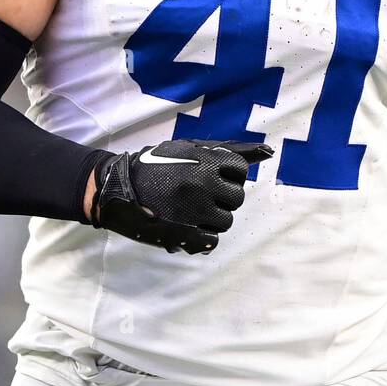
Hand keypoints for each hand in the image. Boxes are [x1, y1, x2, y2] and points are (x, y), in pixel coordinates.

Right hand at [89, 139, 271, 254]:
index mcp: (206, 160)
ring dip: (214, 216)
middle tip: (201, 193)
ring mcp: (194, 209)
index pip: (240, 170)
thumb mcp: (189, 147)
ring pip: (226, 220)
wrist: (118, 186)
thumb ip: (228, 150)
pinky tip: (190, 223)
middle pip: (236, 198)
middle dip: (223, 196)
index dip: (229, 174)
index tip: (213, 176)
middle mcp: (203, 183)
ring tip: (193, 208)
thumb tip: (268, 151)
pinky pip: (212, 238)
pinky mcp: (184, 231)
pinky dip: (204, 234)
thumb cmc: (157, 163)